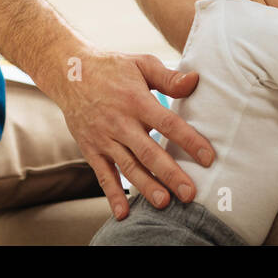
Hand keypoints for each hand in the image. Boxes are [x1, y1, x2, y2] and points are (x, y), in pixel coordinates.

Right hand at [47, 48, 215, 220]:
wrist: (70, 73)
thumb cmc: (112, 67)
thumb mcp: (141, 63)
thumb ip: (168, 77)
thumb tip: (196, 81)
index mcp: (136, 100)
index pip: (167, 123)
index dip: (188, 140)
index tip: (208, 158)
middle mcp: (120, 122)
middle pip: (149, 152)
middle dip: (170, 174)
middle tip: (190, 193)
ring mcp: (104, 138)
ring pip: (128, 167)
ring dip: (146, 186)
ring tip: (164, 203)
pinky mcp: (91, 149)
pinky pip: (103, 175)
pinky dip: (113, 195)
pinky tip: (124, 214)